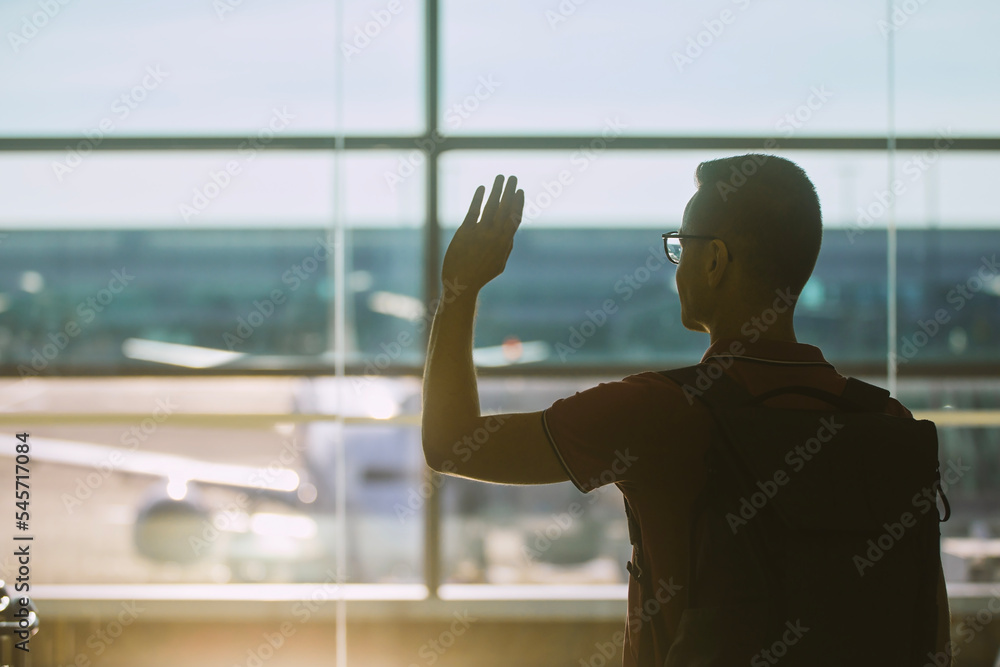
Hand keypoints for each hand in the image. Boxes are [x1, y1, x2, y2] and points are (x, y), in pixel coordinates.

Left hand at [442, 174, 523, 291]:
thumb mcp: (499, 265)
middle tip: (513, 177)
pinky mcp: (465, 231)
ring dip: (497, 189)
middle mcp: (494, 236)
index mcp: (505, 243)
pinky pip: (474, 211)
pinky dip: (478, 198)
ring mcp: (480, 233)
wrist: (461, 284)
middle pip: (505, 208)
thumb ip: (507, 248)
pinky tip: (482, 188)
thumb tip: (511, 235)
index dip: (518, 203)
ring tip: (500, 177)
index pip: (514, 218)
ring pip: (491, 206)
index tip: (520, 190)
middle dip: (510, 191)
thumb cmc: (480, 275)